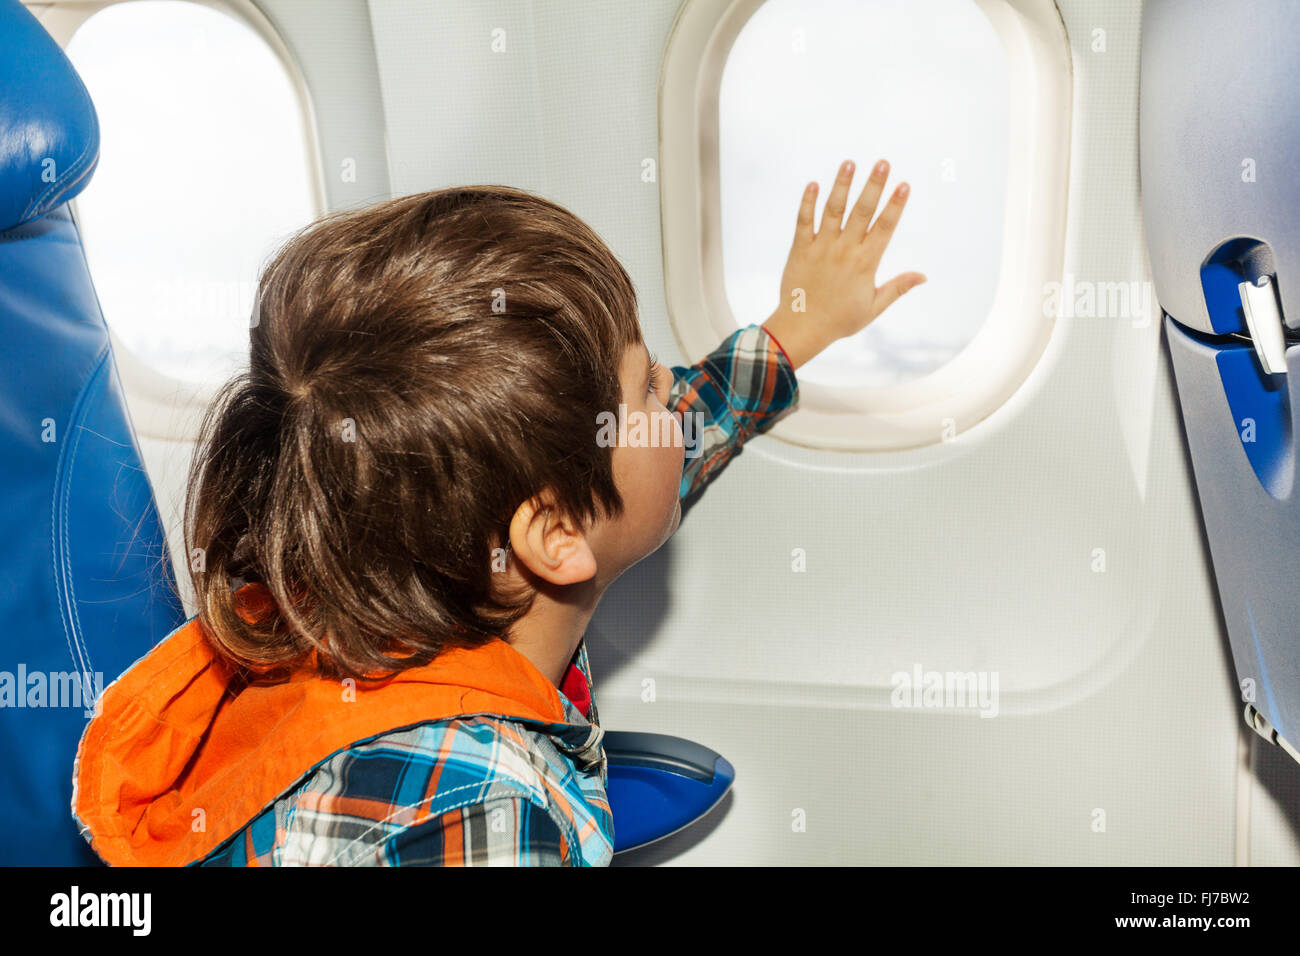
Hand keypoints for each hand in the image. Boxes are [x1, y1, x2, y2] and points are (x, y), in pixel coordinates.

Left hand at [762, 159, 925, 369]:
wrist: (801, 328)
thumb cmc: (839, 320)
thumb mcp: (873, 307)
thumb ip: (898, 288)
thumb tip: (924, 276)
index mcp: (865, 263)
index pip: (884, 228)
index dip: (895, 205)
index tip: (904, 185)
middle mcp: (844, 251)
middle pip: (862, 212)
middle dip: (873, 186)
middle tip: (882, 162)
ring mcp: (821, 248)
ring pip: (833, 211)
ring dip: (842, 185)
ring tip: (849, 163)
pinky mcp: (800, 249)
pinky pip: (803, 221)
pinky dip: (807, 202)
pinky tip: (813, 183)